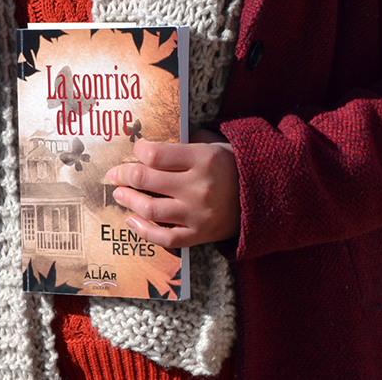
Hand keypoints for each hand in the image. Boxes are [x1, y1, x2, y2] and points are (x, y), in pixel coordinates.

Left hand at [106, 131, 239, 248]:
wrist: (265, 197)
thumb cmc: (233, 166)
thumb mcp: (214, 145)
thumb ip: (185, 143)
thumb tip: (151, 147)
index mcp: (202, 159)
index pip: (154, 154)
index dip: (138, 151)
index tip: (135, 150)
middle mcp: (198, 187)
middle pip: (146, 180)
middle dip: (123, 174)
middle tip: (115, 174)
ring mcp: (198, 214)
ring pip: (150, 209)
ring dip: (128, 200)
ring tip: (120, 194)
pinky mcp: (200, 235)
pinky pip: (165, 237)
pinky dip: (143, 231)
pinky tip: (132, 220)